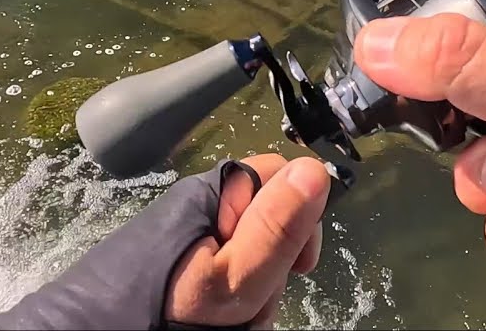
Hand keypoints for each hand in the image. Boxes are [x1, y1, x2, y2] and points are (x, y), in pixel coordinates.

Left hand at [165, 155, 329, 329]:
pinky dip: (238, 297)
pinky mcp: (190, 263)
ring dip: (259, 286)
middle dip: (276, 261)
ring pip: (257, 251)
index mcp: (214, 193)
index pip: (281, 174)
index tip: (298, 264)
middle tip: (256, 297)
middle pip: (273, 218)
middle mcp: (207, 206)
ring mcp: (199, 237)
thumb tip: (314, 171)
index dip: (300, 216)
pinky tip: (222, 316)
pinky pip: (234, 271)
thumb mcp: (232, 278)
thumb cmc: (171, 311)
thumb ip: (275, 226)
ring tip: (234, 314)